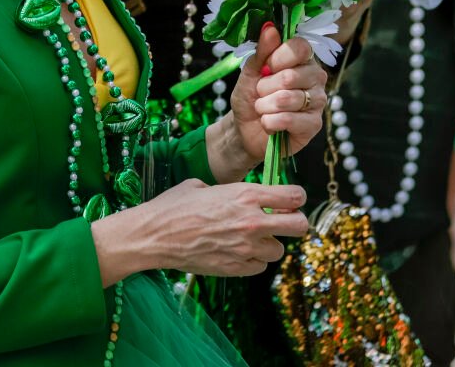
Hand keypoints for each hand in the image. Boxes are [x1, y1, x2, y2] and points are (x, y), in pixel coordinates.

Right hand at [91, 179, 309, 283]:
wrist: (154, 236)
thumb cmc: (174, 206)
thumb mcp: (203, 186)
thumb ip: (230, 192)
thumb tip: (242, 196)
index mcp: (245, 194)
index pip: (295, 196)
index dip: (296, 198)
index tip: (289, 200)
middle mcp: (252, 221)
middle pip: (299, 226)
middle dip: (295, 223)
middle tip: (283, 221)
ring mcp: (246, 248)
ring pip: (279, 250)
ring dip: (269, 244)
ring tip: (249, 239)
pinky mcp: (236, 268)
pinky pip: (259, 267)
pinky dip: (252, 261)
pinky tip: (236, 252)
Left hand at [223, 25, 324, 170]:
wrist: (245, 130)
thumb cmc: (250, 97)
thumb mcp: (250, 72)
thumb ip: (262, 51)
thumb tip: (270, 27)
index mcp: (302, 59)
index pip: (300, 47)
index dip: (278, 58)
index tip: (265, 68)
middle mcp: (316, 77)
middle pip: (290, 76)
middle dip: (264, 87)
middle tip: (260, 93)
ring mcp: (318, 101)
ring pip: (286, 99)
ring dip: (264, 106)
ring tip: (263, 108)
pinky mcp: (314, 124)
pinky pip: (287, 119)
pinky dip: (269, 122)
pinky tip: (269, 123)